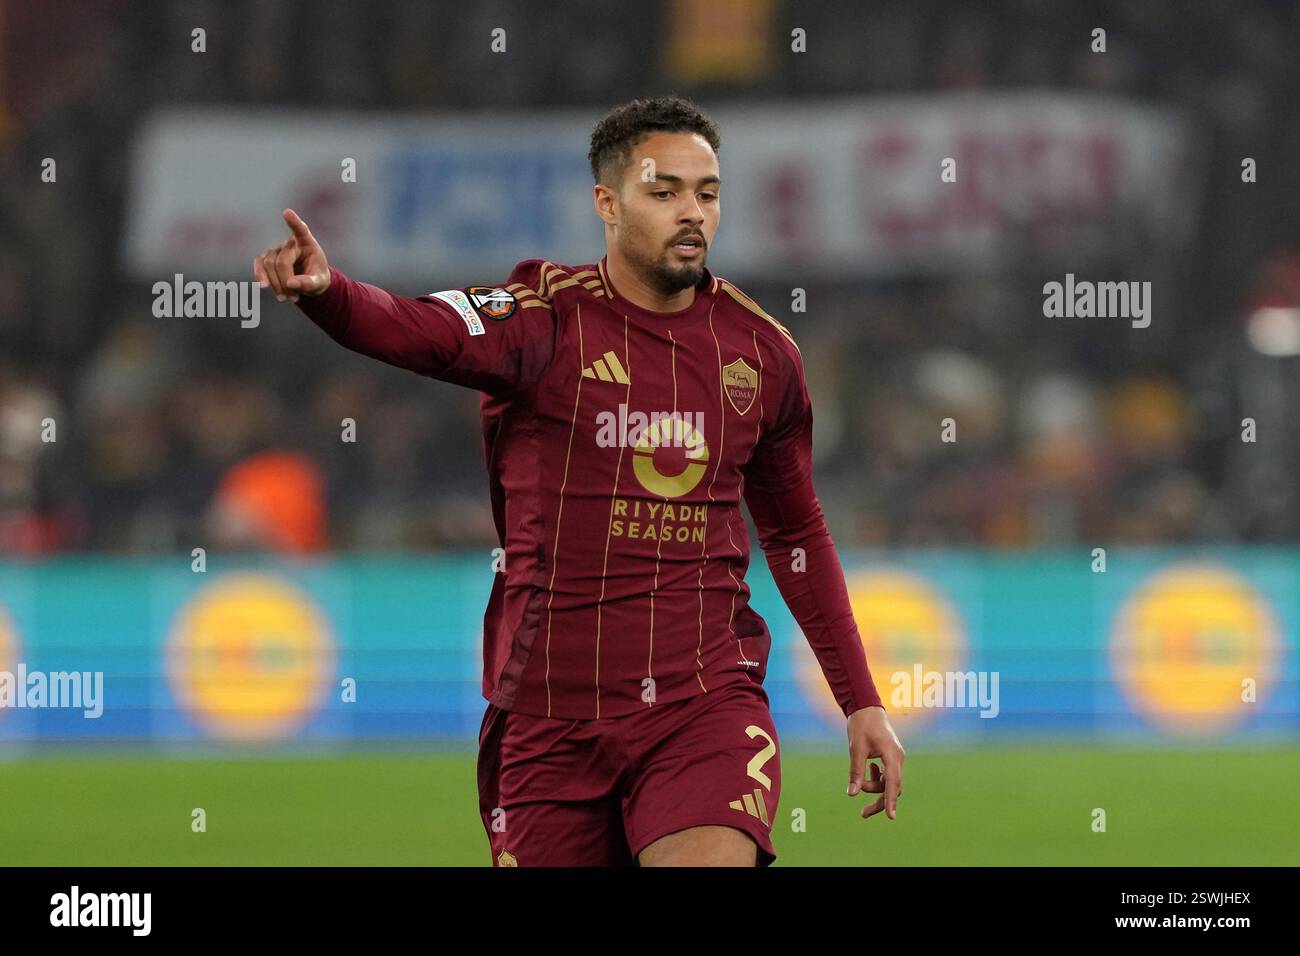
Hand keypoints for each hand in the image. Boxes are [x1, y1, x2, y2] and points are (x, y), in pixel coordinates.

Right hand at [253, 208, 330, 302]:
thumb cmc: (317, 278)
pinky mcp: (267, 257)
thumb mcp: (320, 283)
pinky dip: (260, 275)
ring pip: (269, 264)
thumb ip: (309, 284)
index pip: (301, 231)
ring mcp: (277, 249)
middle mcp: (290, 243)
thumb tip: (290, 284)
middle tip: (294, 299)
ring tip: (287, 299)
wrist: (309, 282)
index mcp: (308, 243)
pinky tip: (264, 286)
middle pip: (281, 261)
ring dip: (276, 284)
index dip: (294, 222)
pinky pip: (259, 264)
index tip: (287, 212)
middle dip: (285, 282)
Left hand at [846, 705, 904, 819]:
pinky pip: (887, 775)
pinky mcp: (892, 757)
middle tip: (863, 814)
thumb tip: (852, 794)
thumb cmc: (861, 725)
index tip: (890, 817)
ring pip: (889, 783)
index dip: (890, 801)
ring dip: (875, 787)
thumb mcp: (855, 749)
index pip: (893, 783)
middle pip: (893, 788)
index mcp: (892, 755)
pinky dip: (877, 778)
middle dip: (879, 801)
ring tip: (860, 782)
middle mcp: (898, 758)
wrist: (867, 707)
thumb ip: (856, 772)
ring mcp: (896, 758)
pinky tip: (868, 770)